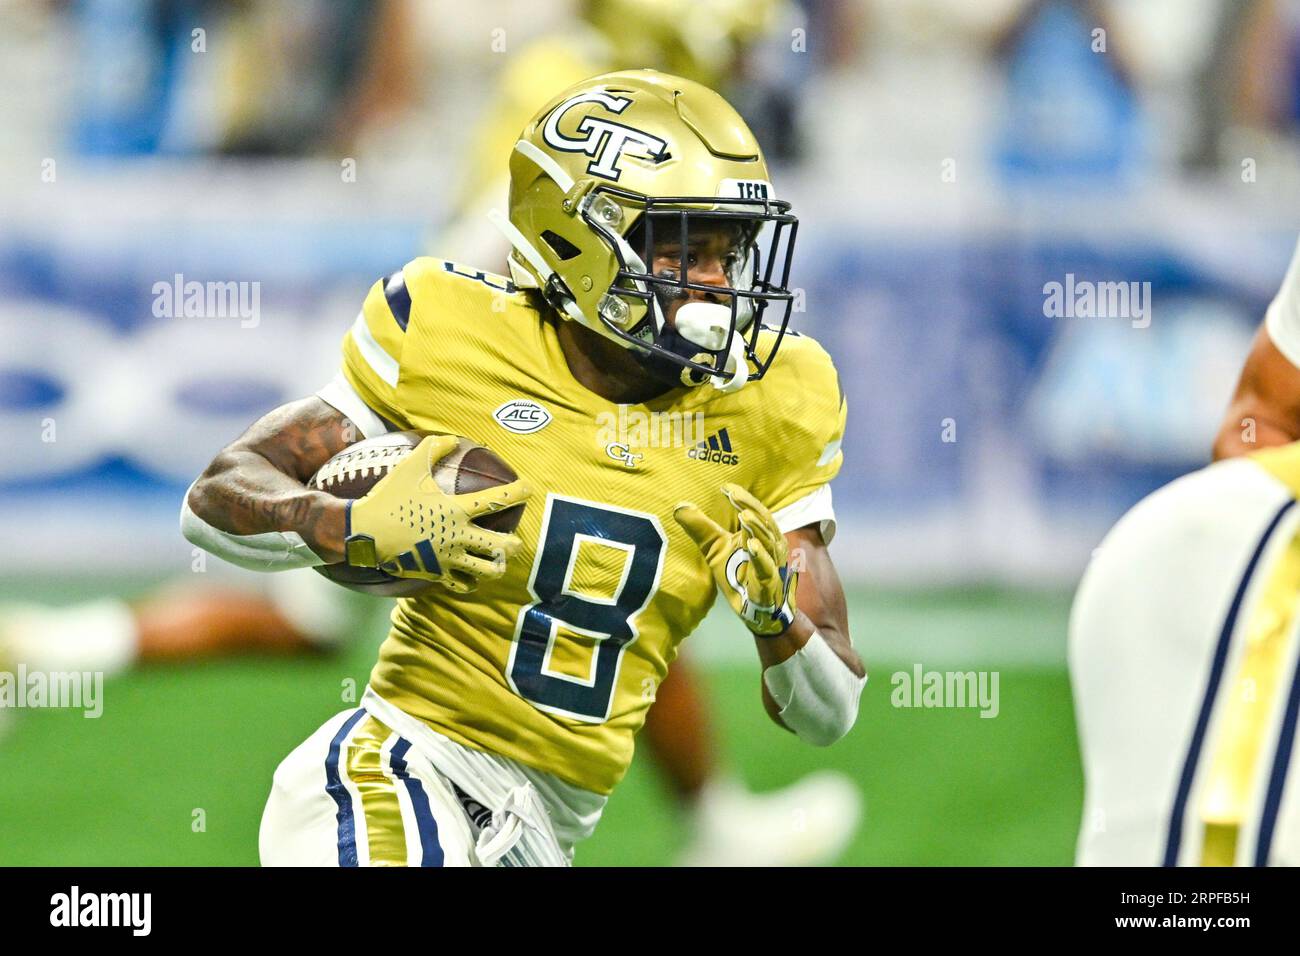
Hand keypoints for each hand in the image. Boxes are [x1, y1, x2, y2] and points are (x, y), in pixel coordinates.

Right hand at [345, 434, 530, 592]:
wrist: (364, 533)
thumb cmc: (388, 497)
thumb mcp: (410, 466)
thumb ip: (433, 448)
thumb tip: (452, 438)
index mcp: (455, 509)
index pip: (496, 500)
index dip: (518, 492)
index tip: (528, 488)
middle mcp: (457, 536)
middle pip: (501, 546)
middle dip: (514, 543)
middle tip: (514, 540)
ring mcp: (448, 558)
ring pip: (488, 570)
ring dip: (498, 565)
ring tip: (498, 560)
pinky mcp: (436, 574)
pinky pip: (463, 585)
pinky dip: (472, 582)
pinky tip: (471, 575)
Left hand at [674, 483, 795, 635]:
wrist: (754, 607)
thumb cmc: (737, 573)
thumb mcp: (714, 548)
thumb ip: (700, 528)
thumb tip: (679, 506)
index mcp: (759, 533)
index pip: (754, 510)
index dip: (743, 498)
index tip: (726, 487)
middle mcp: (770, 544)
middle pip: (763, 521)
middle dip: (749, 506)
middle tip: (734, 495)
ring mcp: (772, 563)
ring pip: (767, 541)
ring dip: (756, 527)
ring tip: (744, 515)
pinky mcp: (768, 581)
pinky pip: (766, 567)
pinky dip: (760, 556)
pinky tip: (750, 545)